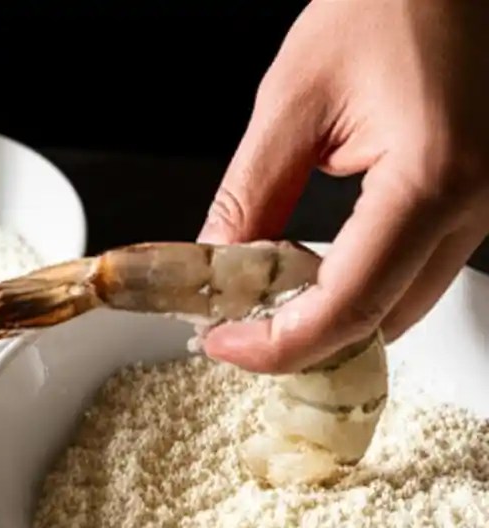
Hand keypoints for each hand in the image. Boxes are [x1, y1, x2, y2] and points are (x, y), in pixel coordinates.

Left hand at [198, 0, 488, 373]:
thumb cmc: (392, 2)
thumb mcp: (294, 98)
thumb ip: (251, 194)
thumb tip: (215, 266)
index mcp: (433, 179)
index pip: (348, 307)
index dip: (276, 345)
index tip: (220, 342)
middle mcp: (477, 204)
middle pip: (382, 322)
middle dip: (302, 340)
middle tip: (230, 326)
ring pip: (405, 303)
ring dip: (331, 316)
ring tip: (258, 297)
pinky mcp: (485, 197)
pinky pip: (421, 268)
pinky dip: (363, 283)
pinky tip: (309, 267)